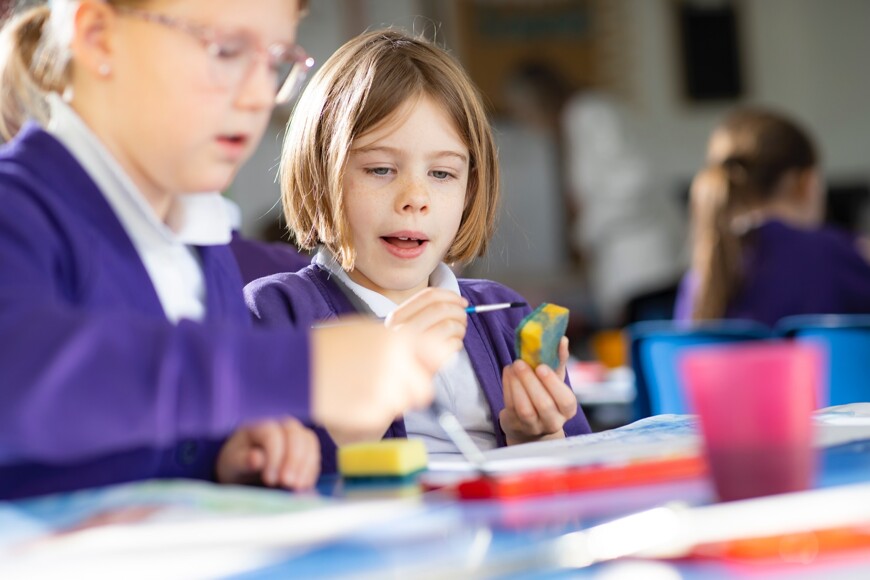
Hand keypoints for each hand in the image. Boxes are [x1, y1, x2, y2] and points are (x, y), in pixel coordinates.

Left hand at [216, 417, 319, 489]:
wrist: (243, 469)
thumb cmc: (236, 464)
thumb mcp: (232, 464)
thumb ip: (243, 461)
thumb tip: (256, 459)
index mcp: (258, 427)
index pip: (272, 435)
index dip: (274, 456)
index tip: (269, 480)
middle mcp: (280, 426)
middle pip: (295, 434)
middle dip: (293, 459)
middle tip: (287, 483)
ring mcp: (295, 436)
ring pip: (309, 442)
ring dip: (305, 465)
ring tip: (297, 487)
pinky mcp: (305, 449)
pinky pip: (315, 455)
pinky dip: (311, 470)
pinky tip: (303, 486)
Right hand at [310, 317, 457, 438]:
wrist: (295, 367)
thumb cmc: (330, 345)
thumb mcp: (368, 330)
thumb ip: (402, 342)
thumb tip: (438, 354)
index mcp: (398, 340)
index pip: (439, 354)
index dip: (431, 362)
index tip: (423, 366)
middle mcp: (397, 366)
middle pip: (425, 389)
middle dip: (411, 389)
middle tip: (390, 384)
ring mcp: (385, 392)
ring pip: (404, 405)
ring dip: (392, 401)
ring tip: (364, 387)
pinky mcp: (372, 415)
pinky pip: (385, 417)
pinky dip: (373, 411)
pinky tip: (353, 397)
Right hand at [385, 288, 467, 368]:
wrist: (391, 380)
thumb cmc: (407, 352)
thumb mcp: (406, 329)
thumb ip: (427, 312)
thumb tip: (460, 302)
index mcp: (396, 318)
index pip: (428, 296)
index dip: (450, 296)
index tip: (462, 302)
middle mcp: (401, 330)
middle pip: (441, 308)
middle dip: (459, 311)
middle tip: (464, 318)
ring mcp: (413, 347)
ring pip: (449, 325)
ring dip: (460, 327)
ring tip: (459, 333)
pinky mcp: (427, 363)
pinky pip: (452, 344)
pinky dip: (458, 342)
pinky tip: (452, 346)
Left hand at [499, 337, 577, 445]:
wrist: (528, 422)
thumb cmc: (545, 395)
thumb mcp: (554, 379)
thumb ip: (559, 360)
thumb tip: (562, 339)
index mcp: (567, 409)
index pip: (566, 400)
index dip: (553, 384)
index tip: (541, 367)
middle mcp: (553, 421)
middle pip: (544, 404)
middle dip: (530, 382)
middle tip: (520, 362)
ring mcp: (533, 426)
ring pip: (525, 409)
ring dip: (517, 384)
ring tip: (513, 366)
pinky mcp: (515, 425)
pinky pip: (511, 407)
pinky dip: (508, 387)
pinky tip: (508, 373)